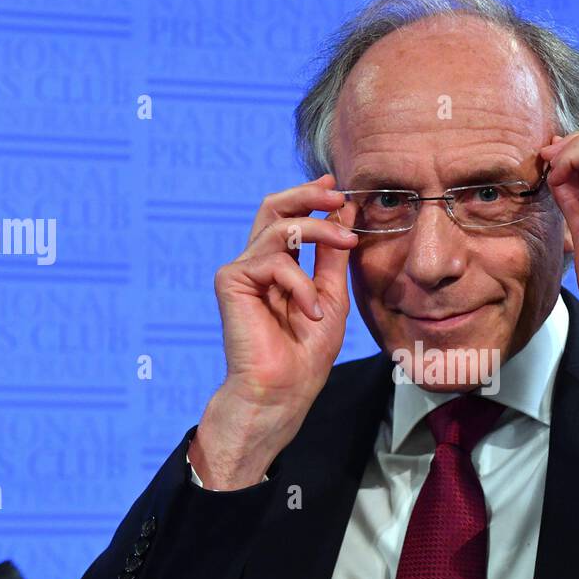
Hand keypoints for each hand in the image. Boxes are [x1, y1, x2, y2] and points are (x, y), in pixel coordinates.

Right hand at [189, 174, 358, 489]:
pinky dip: (300, 284)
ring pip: (280, 226)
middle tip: (337, 194)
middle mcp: (257, 263)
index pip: (290, 217)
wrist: (283, 390)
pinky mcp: (231, 280)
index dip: (310, 196)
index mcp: (280, 266)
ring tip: (347, 246)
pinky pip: (274, 261)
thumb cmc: (306, 352)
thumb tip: (344, 212)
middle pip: (273, 207)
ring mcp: (242, 270)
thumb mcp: (331, 295)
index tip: (337, 188)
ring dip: (320, 230)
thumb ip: (333, 255)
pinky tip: (310, 312)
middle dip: (307, 195)